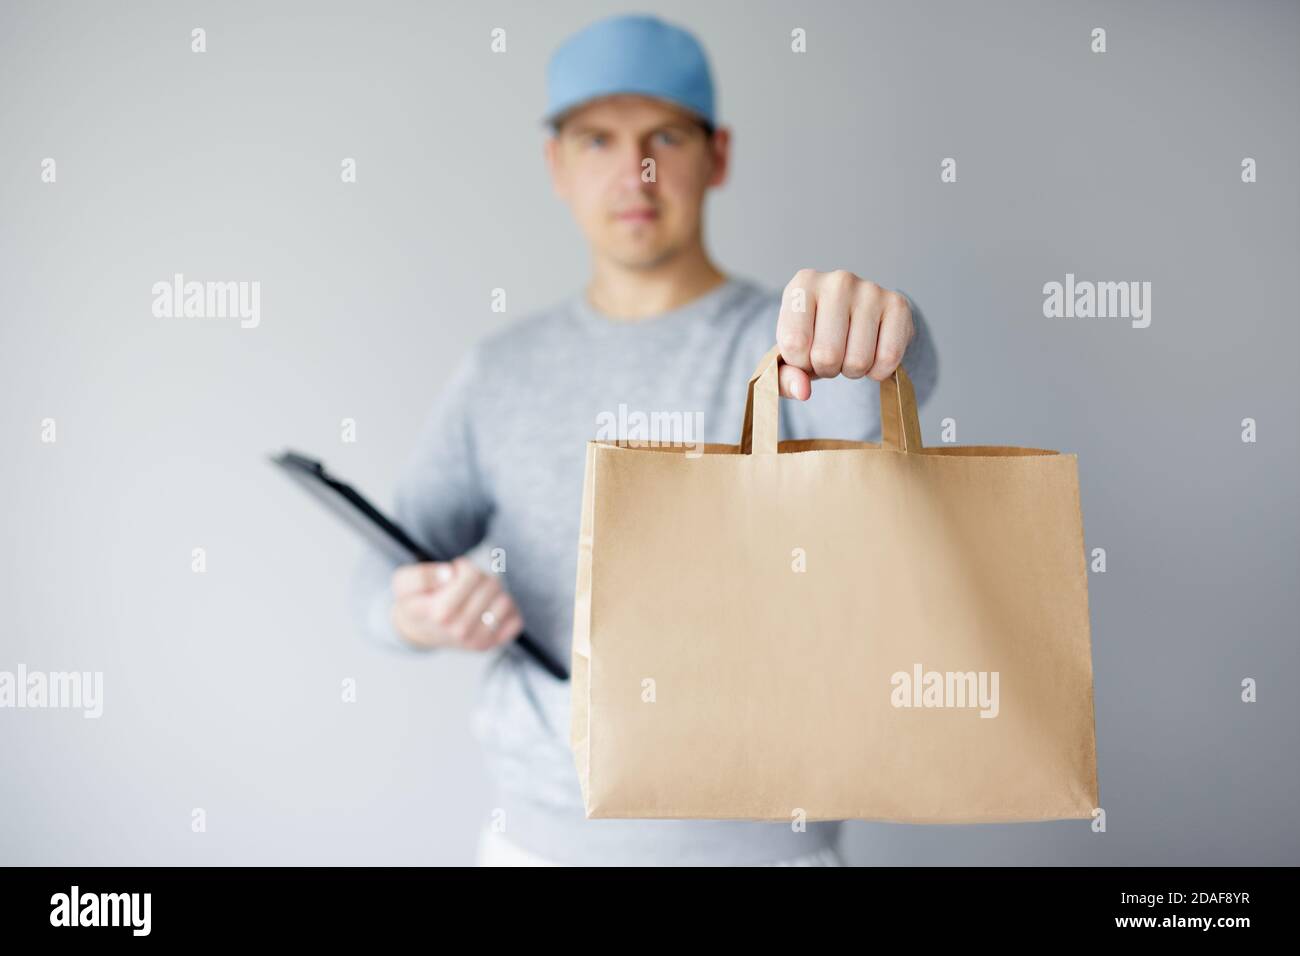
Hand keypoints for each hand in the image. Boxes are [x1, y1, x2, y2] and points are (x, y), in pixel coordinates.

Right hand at [390, 557, 523, 650]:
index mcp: (440, 613)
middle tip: (463, 584)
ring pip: (506, 600)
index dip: (463, 567)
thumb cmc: (415, 602)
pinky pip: (515, 619)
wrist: (419, 631)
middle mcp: (461, 631)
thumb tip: (449, 574)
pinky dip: (506, 610)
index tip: (453, 573)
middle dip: (479, 577)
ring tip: (475, 595)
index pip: (471, 575)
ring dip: (493, 592)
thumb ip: (421, 575)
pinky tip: (487, 608)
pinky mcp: (493, 644)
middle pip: (491, 585)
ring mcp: (478, 641)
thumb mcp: (404, 583)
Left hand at [776, 269, 914, 398]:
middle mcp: (838, 281)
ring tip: (850, 352)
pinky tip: (873, 354)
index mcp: (803, 285)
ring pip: (858, 361)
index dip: (800, 362)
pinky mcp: (897, 305)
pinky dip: (878, 371)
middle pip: (827, 355)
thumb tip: (802, 391)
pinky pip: (888, 358)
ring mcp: (871, 290)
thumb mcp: (791, 354)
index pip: (794, 344)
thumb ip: (783, 377)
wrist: (856, 318)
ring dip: (852, 371)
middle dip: (827, 368)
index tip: (806, 350)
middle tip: (831, 355)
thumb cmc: (816, 335)